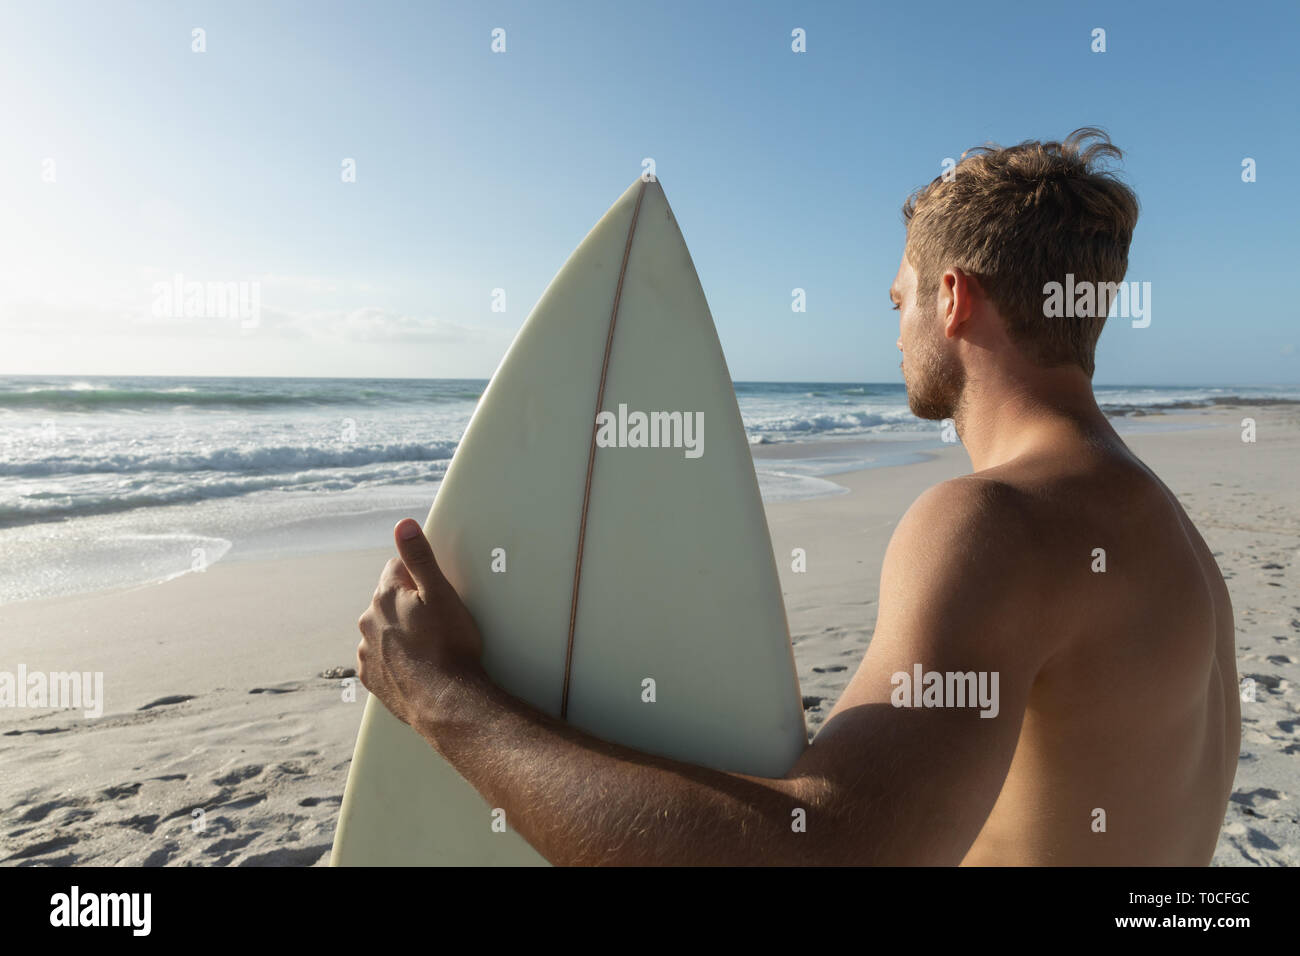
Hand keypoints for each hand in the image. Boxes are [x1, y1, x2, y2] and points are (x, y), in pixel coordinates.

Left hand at [356, 518, 484, 733]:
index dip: (418, 577)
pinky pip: (381, 658)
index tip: (435, 592)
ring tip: (430, 647)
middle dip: (408, 605)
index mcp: (385, 596)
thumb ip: (419, 557)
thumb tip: (403, 525)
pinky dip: (395, 659)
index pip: (396, 568)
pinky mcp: (371, 678)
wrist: (446, 701)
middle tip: (438, 621)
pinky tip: (417, 666)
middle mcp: (368, 621)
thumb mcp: (441, 594)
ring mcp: (367, 651)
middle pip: (388, 600)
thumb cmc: (450, 646)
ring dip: (400, 633)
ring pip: (383, 630)